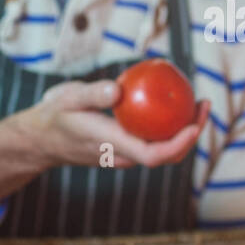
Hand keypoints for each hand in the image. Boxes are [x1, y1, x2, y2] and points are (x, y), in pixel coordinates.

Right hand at [30, 79, 208, 170]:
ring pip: (162, 148)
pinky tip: (173, 101)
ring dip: (184, 129)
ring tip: (197, 101)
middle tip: (204, 103)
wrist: (41, 139)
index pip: (152, 155)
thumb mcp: (68, 99)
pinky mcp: (124, 148)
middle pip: (166, 154)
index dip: (178, 145)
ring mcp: (124, 154)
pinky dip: (168, 124)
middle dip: (191, 133)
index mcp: (111, 145)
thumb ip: (92, 95)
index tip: (194, 126)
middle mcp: (122, 155)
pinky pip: (152, 139)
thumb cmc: (54, 115)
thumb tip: (118, 88)